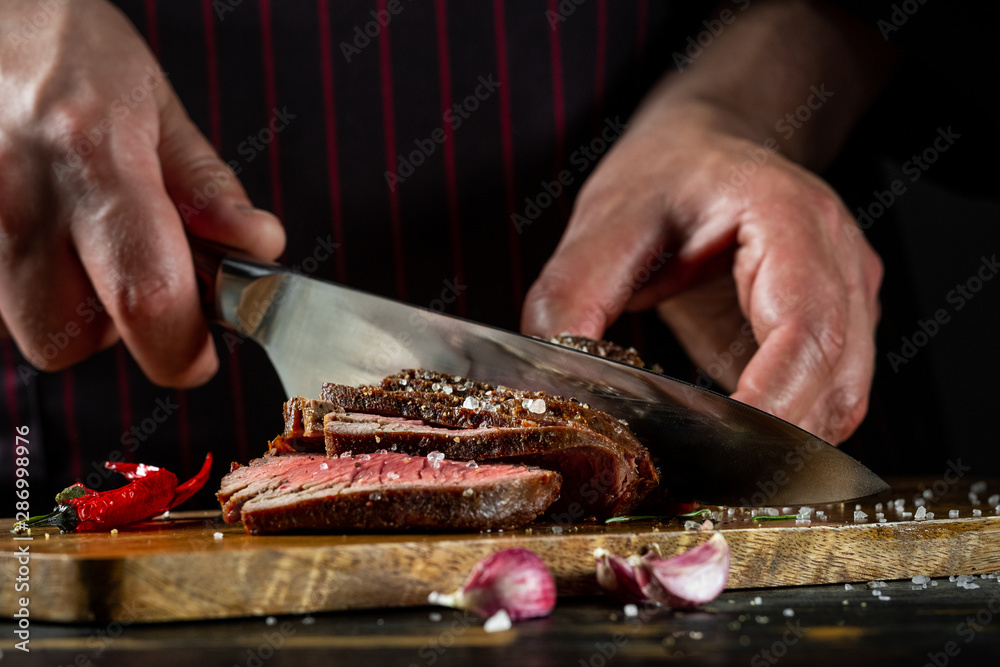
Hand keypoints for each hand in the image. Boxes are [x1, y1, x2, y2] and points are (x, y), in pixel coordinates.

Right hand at [0, 0, 283, 385]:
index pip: (146, 295)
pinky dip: (31, 284)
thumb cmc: (65, 48)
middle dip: (115, 328)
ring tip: (81, 235)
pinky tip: (43, 228)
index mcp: (93, 159)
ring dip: (68, 305)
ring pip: (26, 325)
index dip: (182, 347)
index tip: (201, 352)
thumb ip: (205, 185)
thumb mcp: (155, 103)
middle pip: (66, 339)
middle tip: (135, 273)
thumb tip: (257, 247)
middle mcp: (19, 197)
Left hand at [522, 96, 882, 443]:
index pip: (806, 330)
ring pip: (842, 402)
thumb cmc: (665, 172)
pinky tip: (731, 448)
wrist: (707, 146)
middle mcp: (840, 259)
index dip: (770, 405)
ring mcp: (849, 297)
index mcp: (790, 218)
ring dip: (784, 448)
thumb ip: (573, 295)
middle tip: (701, 484)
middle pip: (835, 380)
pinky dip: (785, 433)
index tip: (718, 455)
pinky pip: (825, 399)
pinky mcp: (834, 329)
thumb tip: (552, 387)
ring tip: (712, 472)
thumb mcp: (604, 220)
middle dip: (773, 444)